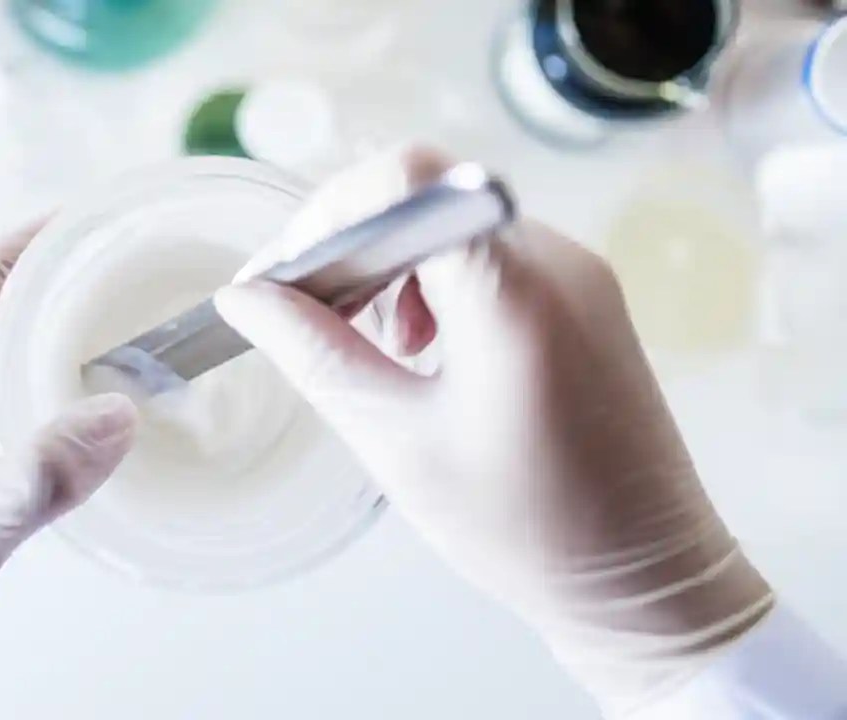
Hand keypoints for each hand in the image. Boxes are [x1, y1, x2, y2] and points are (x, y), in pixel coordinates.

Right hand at [215, 146, 773, 714]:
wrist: (645, 583)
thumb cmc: (525, 528)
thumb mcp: (397, 441)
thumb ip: (316, 354)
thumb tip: (245, 297)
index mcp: (514, 291)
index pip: (404, 181)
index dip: (326, 214)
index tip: (282, 279)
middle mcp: (557, 260)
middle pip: (424, 198)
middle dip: (351, 249)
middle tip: (306, 319)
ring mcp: (580, 276)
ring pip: (452, 227)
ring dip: (391, 273)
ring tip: (376, 354)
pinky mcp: (586, 300)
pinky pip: (490, 259)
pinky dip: (436, 289)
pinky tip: (424, 356)